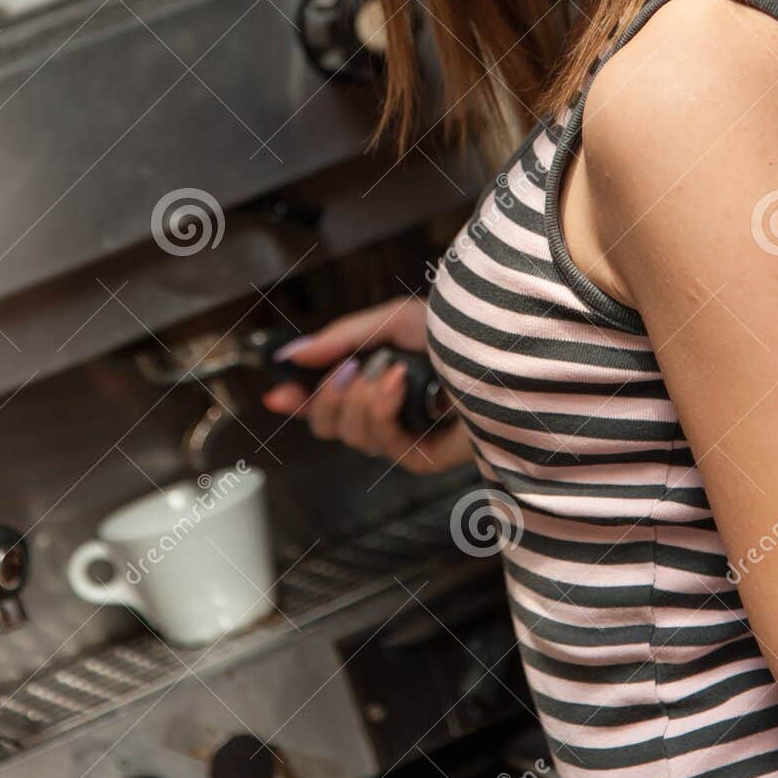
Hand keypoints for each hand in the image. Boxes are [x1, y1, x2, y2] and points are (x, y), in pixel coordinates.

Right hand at [260, 294, 474, 474]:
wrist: (501, 347)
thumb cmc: (459, 331)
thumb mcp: (391, 321)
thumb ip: (340, 338)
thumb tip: (291, 354)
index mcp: (376, 380)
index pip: (326, 401)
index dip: (297, 401)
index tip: (276, 391)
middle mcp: (388, 412)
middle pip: (328, 427)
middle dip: (327, 399)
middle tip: (346, 371)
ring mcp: (405, 437)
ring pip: (351, 436)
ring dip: (362, 401)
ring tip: (389, 372)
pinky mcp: (424, 457)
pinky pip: (381, 444)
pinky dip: (382, 410)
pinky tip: (399, 383)